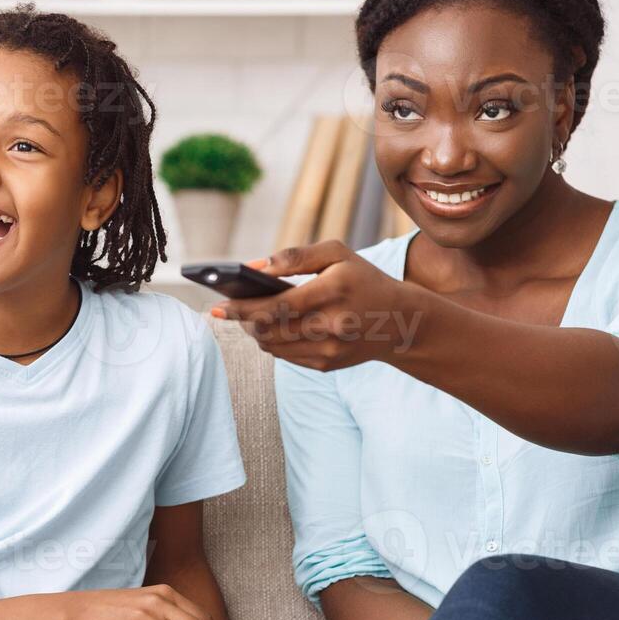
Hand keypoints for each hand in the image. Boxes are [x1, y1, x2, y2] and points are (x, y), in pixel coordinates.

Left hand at [210, 242, 415, 372]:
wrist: (401, 322)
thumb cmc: (363, 280)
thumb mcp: (337, 253)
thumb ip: (294, 256)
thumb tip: (254, 266)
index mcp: (333, 291)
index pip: (276, 306)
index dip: (242, 308)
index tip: (218, 306)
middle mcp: (332, 325)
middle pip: (268, 330)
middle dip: (243, 320)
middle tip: (229, 309)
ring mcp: (329, 350)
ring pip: (272, 346)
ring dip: (255, 332)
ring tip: (250, 317)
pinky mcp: (326, 365)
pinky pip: (285, 356)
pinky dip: (273, 341)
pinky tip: (273, 328)